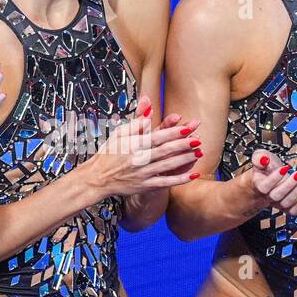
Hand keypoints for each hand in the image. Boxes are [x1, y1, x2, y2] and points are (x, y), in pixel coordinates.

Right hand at [83, 93, 200, 197]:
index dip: (173, 132)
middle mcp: (139, 159)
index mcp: (133, 145)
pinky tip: (192, 175)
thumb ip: (136, 122)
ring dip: (185, 159)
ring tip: (199, 152)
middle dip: (183, 145)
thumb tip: (149, 110)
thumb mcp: (119, 133)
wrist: (97, 178)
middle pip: (165, 151)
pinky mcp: (145, 186)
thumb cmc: (109, 154)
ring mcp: (143, 174)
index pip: (157, 137)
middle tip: (198, 139)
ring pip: (167, 165)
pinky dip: (180, 179)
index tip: (187, 128)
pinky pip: (165, 182)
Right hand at [244, 149, 296, 215]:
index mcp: (258, 184)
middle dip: (290, 184)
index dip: (275, 178)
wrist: (267, 178)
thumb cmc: (265, 167)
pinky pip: (293, 210)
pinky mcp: (286, 207)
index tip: (285, 167)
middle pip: (276, 196)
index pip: (264, 186)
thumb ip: (259, 157)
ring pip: (286, 203)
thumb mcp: (260, 157)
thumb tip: (264, 159)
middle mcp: (267, 196)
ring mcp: (277, 203)